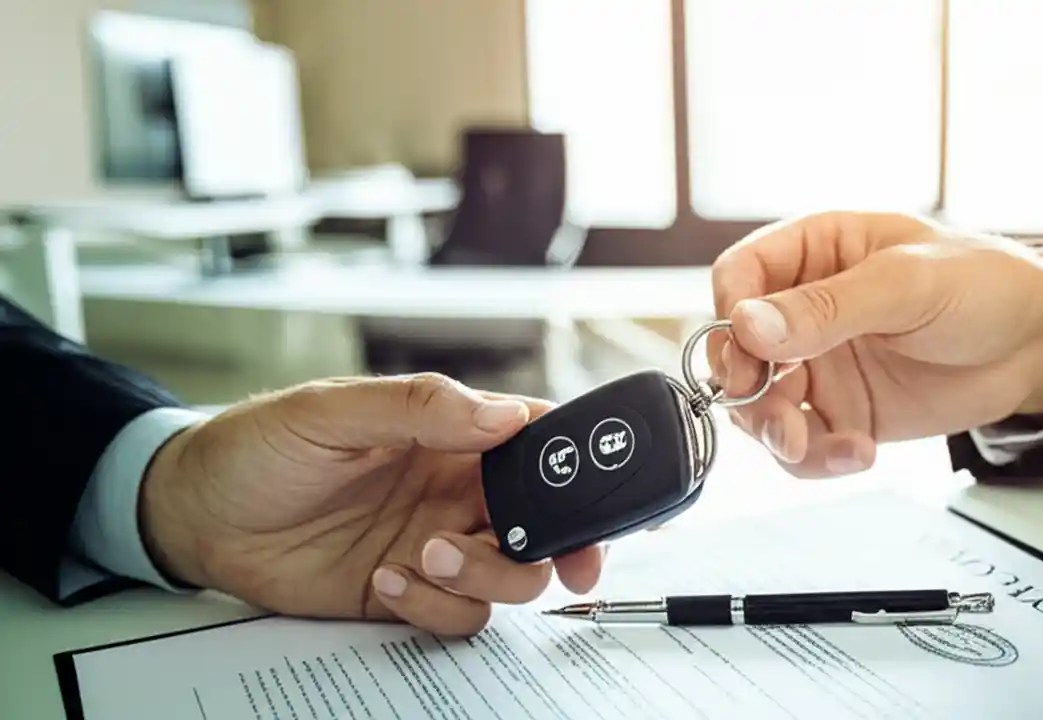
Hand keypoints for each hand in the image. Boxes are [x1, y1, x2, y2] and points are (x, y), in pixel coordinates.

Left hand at [139, 373, 603, 635]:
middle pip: (545, 521)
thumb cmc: (257, 448)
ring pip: (512, 575)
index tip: (592, 499)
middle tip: (556, 559)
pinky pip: (457, 614)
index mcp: (451, 435)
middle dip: (561, 544)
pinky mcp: (408, 592)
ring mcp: (436, 543)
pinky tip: (383, 581)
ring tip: (424, 554)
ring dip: (485, 574)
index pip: (538, 444)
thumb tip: (501, 415)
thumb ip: (419, 408)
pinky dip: (434, 607)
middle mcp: (455, 490)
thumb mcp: (332, 412)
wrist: (196, 517)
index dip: (578, 470)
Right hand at [709, 211, 1042, 476]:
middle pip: (736, 348)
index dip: (733, 313)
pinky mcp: (840, 411)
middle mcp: (805, 308)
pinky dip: (813, 458)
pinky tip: (854, 453)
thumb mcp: (909, 283)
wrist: (1042, 346)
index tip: (751, 351)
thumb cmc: (986, 285)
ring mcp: (819, 362)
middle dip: (747, 387)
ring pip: (758, 402)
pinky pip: (800, 442)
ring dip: (773, 430)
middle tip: (776, 415)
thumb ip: (828, 306)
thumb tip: (750, 324)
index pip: (741, 275)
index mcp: (815, 251)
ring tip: (807, 445)